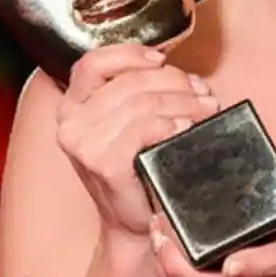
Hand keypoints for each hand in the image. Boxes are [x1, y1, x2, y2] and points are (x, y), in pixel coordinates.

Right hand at [56, 44, 220, 248]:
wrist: (132, 222)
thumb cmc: (136, 169)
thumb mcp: (127, 123)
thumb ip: (140, 93)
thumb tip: (183, 75)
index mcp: (72, 105)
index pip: (94, 62)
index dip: (131, 54)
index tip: (162, 60)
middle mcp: (70, 121)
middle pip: (130, 82)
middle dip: (175, 82)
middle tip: (203, 94)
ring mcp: (83, 144)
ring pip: (143, 103)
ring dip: (183, 102)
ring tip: (205, 110)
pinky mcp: (103, 163)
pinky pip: (144, 129)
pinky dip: (171, 124)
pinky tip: (187, 129)